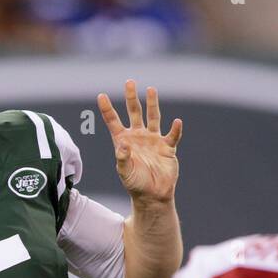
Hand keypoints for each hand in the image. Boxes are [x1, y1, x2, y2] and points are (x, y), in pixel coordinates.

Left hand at [97, 80, 181, 204]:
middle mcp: (138, 137)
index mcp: (124, 141)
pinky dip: (175, 129)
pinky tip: (176, 122)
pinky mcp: (167, 148)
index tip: (101, 95)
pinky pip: (172, 135)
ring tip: (150, 89)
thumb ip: (122, 158)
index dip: (107, 109)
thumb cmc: (135, 184)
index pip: (113, 121)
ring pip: (153, 117)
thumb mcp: (125, 172)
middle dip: (131, 97)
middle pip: (134, 112)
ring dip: (152, 104)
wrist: (153, 195)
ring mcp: (153, 140)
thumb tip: (123, 143)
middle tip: (129, 82)